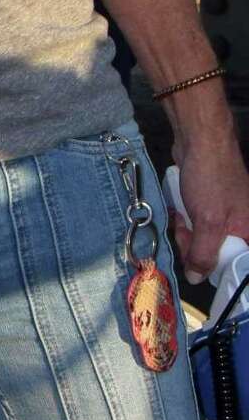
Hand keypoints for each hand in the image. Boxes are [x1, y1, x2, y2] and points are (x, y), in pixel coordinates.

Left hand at [172, 129, 248, 282]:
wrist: (200, 140)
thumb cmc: (211, 178)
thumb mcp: (208, 223)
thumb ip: (203, 254)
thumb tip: (197, 278)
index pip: (236, 266)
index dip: (216, 269)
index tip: (197, 267)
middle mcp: (241, 225)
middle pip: (216, 253)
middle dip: (194, 245)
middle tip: (185, 231)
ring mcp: (224, 214)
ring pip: (202, 237)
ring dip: (187, 230)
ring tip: (182, 214)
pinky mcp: (209, 204)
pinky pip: (196, 222)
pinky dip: (185, 217)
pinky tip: (179, 208)